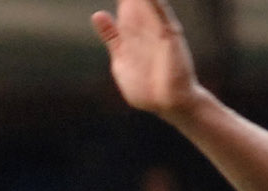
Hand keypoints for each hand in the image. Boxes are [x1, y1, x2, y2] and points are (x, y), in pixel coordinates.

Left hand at [92, 0, 202, 118]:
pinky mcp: (168, 35)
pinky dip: (154, 1)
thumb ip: (111, 36)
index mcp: (132, 29)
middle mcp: (146, 24)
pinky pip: (161, 13)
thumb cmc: (145, 86)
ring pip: (148, 0)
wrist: (167, 103)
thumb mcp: (120, 59)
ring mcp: (158, 28)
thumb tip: (98, 14)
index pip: (124, 1)